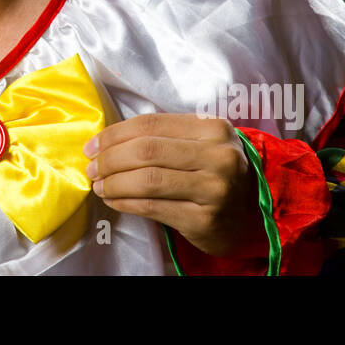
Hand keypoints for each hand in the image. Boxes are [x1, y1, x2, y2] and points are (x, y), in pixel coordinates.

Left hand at [84, 113, 266, 258]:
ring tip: (99, 185)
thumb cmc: (215, 172)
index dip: (114, 134)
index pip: (150, 124)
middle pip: (146, 151)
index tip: (92, 145)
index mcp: (214, 128)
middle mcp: (219, 156)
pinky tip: (114, 200)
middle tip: (92, 168)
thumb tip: (108, 140)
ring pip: (147, 180)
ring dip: (114, 183)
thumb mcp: (202, 143)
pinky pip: (153, 207)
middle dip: (110, 159)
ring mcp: (215, 189)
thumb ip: (165, 135)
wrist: (252, 215)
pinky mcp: (205, 220)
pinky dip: (126, 203)